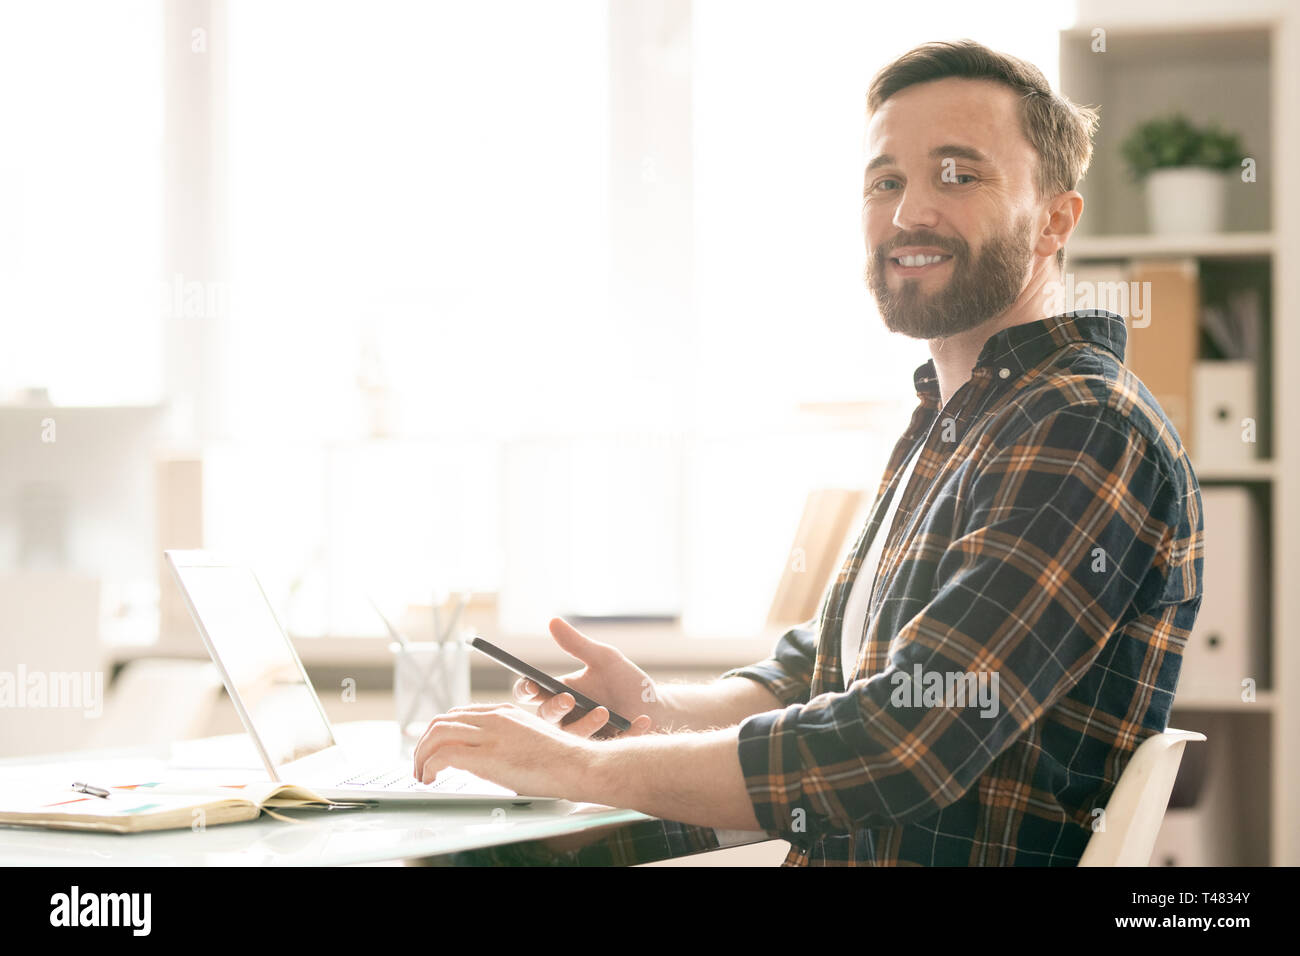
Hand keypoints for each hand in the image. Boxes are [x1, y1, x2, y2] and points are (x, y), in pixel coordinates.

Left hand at [411, 703, 597, 796]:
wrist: (579, 765)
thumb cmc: (563, 760)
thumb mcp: (532, 740)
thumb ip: (508, 743)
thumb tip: (489, 762)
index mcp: (504, 713)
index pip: (459, 714)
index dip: (440, 733)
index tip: (434, 750)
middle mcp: (494, 718)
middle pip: (442, 721)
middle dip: (424, 743)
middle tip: (421, 764)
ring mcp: (490, 735)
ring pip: (436, 734)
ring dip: (421, 755)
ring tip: (422, 774)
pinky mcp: (487, 755)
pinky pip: (443, 755)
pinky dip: (429, 767)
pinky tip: (431, 779)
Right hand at [513, 618, 661, 737]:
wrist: (653, 705)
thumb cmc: (624, 681)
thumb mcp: (605, 658)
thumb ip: (578, 644)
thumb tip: (553, 621)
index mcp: (559, 692)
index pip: (530, 692)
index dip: (525, 689)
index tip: (531, 684)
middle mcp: (564, 717)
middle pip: (544, 718)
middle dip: (554, 709)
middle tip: (569, 699)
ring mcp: (581, 737)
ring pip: (569, 739)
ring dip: (584, 725)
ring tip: (604, 712)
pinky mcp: (602, 752)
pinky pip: (606, 748)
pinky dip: (626, 733)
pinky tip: (641, 721)